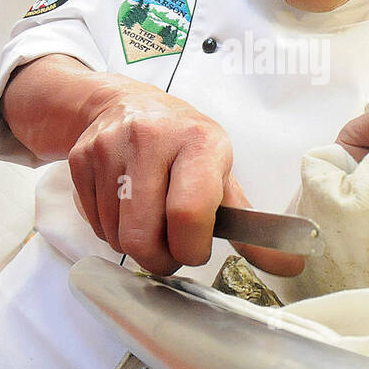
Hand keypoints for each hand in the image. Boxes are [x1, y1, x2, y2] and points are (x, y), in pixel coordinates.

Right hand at [67, 85, 303, 277]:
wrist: (121, 103)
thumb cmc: (181, 143)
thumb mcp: (219, 171)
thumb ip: (249, 224)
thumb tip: (289, 265)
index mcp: (198, 141)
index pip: (188, 214)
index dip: (191, 248)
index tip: (196, 249)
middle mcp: (151, 138)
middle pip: (143, 237)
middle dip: (159, 259)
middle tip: (170, 250)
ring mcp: (109, 148)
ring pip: (116, 237)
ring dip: (135, 246)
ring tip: (149, 221)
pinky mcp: (80, 160)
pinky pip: (93, 225)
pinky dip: (111, 231)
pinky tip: (124, 209)